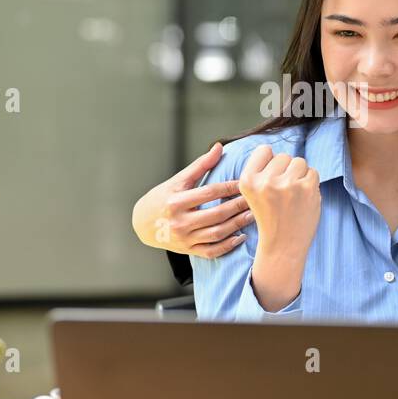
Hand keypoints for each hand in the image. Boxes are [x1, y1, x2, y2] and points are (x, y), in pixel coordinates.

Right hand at [131, 142, 251, 256]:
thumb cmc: (161, 198)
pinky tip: (241, 236)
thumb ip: (200, 165)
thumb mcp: (177, 181)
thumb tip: (219, 147)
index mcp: (176, 201)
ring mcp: (184, 239)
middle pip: (216, 214)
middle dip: (238, 206)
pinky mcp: (188, 251)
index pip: (209, 192)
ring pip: (217, 233)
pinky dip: (228, 245)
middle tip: (256, 199)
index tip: (245, 182)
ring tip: (253, 215)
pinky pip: (212, 251)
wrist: (141, 224)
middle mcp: (180, 222)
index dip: (229, 187)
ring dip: (238, 225)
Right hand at [239, 145, 320, 261]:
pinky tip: (303, 198)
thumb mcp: (253, 194)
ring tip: (294, 194)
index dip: (270, 162)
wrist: (282, 246)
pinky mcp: (306, 188)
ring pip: (299, 161)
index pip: (263, 150)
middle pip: (283, 156)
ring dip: (299, 175)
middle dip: (286, 170)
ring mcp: (287, 184)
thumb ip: (261, 171)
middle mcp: (265, 181)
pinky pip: (313, 171)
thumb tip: (274, 149)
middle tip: (283, 193)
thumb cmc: (270, 218)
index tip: (271, 178)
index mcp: (247, 181)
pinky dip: (310, 183)